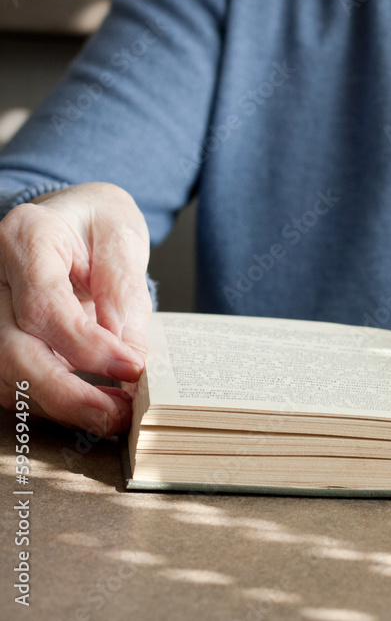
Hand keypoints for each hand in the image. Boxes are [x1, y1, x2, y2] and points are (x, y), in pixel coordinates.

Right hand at [0, 183, 150, 435]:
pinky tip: (94, 406)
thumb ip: (124, 292)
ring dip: (62, 405)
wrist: (72, 219)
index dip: (88, 347)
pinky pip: (15, 382)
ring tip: (115, 416)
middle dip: (68, 393)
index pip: (44, 307)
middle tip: (119, 414)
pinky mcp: (0, 338)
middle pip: (14, 351)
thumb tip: (129, 353)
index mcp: (25, 239)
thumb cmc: (97, 225)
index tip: (133, 368)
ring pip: (9, 375)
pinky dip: (54, 401)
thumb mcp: (123, 238)